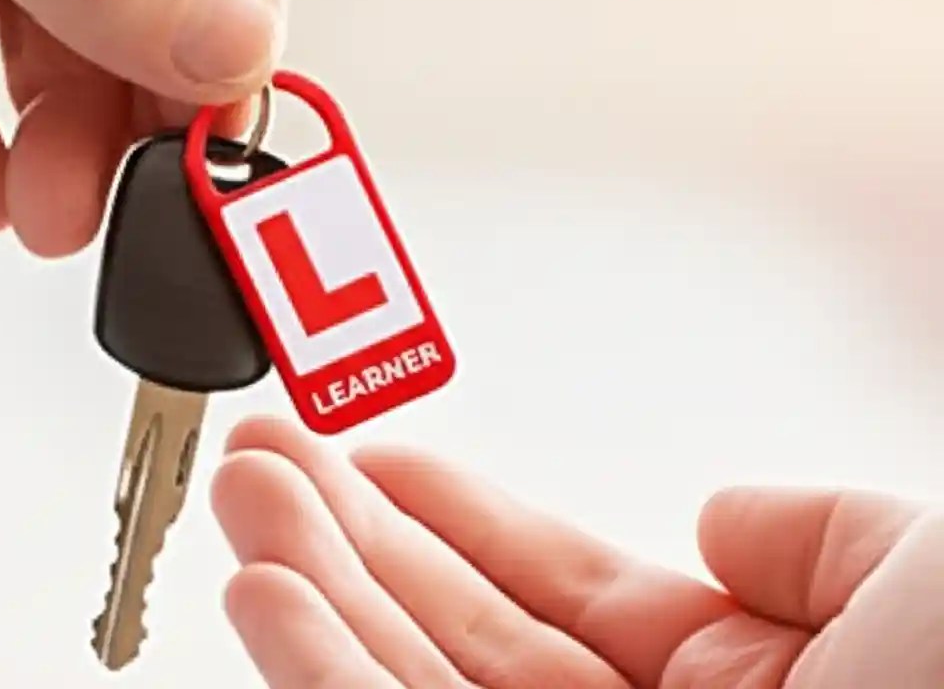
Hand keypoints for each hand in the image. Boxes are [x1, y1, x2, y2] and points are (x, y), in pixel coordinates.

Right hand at [212, 417, 943, 687]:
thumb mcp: (930, 582)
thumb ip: (826, 537)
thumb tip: (720, 513)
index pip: (559, 592)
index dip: (460, 515)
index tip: (379, 457)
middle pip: (456, 631)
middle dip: (353, 533)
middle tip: (270, 457)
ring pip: (403, 686)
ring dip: (310, 586)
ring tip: (247, 499)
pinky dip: (316, 671)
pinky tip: (267, 595)